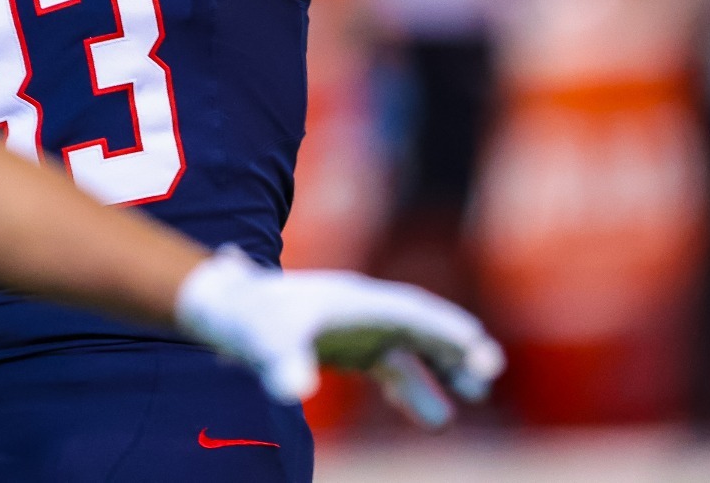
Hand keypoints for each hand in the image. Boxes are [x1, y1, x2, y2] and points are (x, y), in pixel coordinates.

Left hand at [174, 248, 504, 424]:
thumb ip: (281, 360)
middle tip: (488, 372)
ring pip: (407, 348)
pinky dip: (412, 384)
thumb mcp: (261, 341)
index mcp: (350, 299)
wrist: (220, 309)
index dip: (443, 328)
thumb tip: (294, 389)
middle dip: (454, 346)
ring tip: (471, 395)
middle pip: (417, 325)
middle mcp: (359, 308)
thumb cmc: (244, 319)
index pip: (408, 311)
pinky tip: (431, 410)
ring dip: (439, 369)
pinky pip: (389, 364)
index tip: (478, 347)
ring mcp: (353, 328)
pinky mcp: (344, 347)